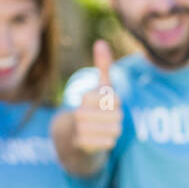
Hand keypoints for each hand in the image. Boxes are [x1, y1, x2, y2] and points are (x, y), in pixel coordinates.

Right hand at [68, 40, 122, 156]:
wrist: (71, 136)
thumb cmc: (90, 109)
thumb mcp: (98, 88)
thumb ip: (102, 67)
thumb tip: (101, 42)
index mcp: (85, 97)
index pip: (114, 98)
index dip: (116, 101)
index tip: (108, 102)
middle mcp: (81, 113)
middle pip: (117, 115)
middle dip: (116, 117)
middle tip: (105, 118)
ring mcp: (81, 130)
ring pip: (115, 129)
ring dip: (113, 130)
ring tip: (103, 128)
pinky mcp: (83, 146)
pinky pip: (109, 143)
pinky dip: (108, 141)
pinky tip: (100, 138)